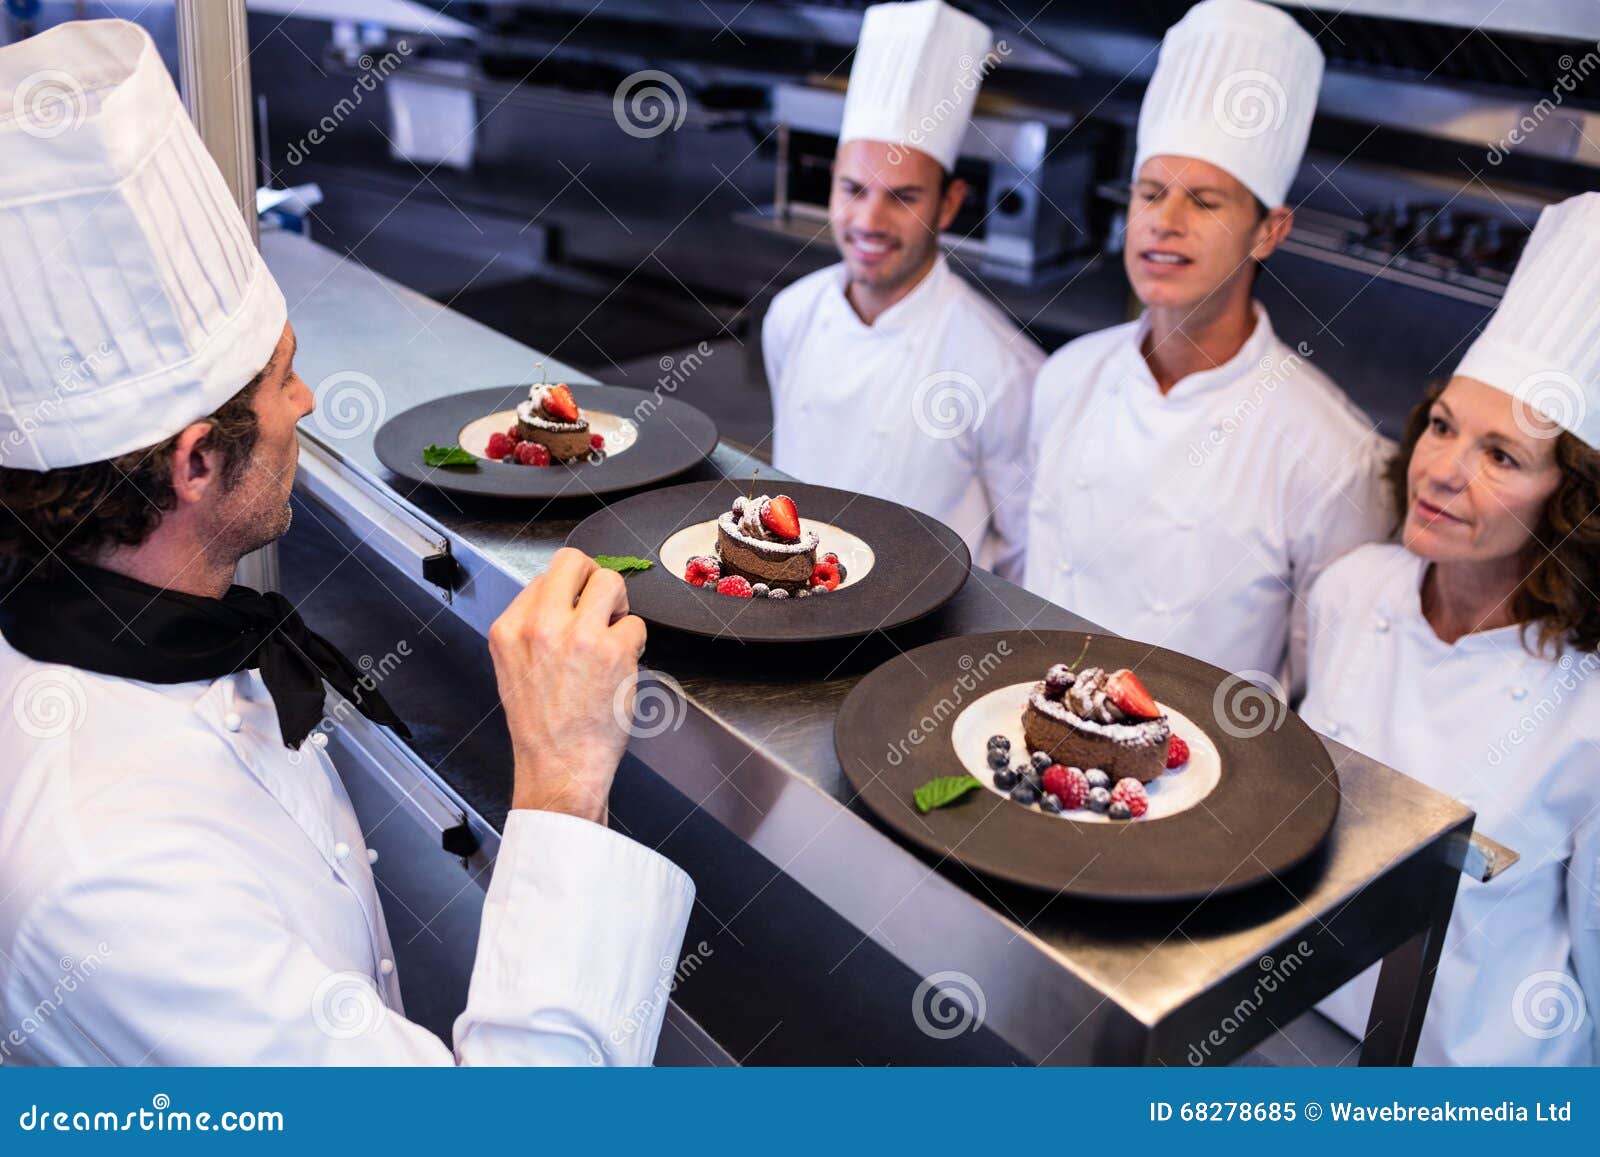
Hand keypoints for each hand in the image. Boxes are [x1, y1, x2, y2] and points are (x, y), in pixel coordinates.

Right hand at [488, 548, 646, 822]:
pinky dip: (634, 641)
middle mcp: (540, 626)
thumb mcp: (513, 668)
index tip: (574, 612)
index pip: (544, 577)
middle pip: (574, 561)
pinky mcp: (612, 650)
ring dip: (617, 605)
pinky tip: (620, 665)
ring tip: (611, 633)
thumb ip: (531, 629)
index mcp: (509, 629)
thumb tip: (562, 597)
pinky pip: (635, 623)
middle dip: (593, 578)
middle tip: (600, 604)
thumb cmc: (541, 725)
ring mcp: (577, 635)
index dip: (567, 593)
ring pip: (610, 581)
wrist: (559, 767)